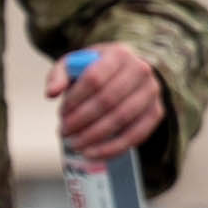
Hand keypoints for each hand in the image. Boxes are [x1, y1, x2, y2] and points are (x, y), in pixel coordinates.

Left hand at [49, 45, 164, 164]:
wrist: (128, 70)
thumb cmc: (96, 68)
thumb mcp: (75, 63)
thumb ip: (59, 75)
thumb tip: (51, 93)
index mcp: (118, 54)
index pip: (94, 78)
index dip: (75, 99)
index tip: (61, 112)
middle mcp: (140, 71)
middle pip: (108, 100)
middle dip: (82, 120)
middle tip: (64, 133)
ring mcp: (152, 92)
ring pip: (122, 119)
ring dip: (95, 136)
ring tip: (75, 145)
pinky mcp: (156, 112)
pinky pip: (137, 134)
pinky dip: (114, 147)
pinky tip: (93, 153)